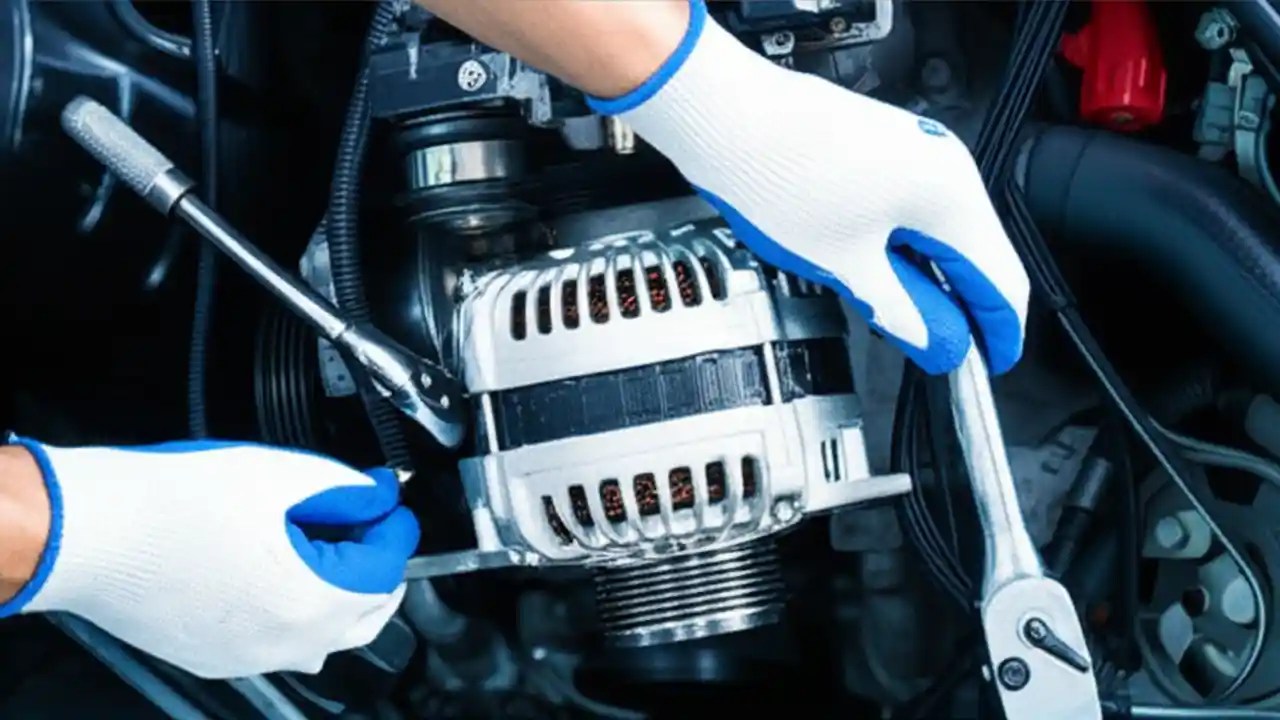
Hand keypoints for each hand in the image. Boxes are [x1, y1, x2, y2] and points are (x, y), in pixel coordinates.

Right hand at [0, 437, 418, 678]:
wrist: (92, 533)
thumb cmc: (170, 505)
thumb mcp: (281, 475)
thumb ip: (345, 488)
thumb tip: (379, 492)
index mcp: (311, 599)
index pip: (386, 566)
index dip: (394, 525)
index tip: (386, 502)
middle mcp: (286, 641)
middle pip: (367, 614)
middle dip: (378, 566)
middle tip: (372, 526)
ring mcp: (251, 657)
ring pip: (326, 638)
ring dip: (342, 596)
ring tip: (330, 550)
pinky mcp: (220, 658)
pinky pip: (280, 646)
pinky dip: (297, 615)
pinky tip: (281, 577)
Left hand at [588, 0, 1029, 374]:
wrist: (727, 117)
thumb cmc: (780, 175)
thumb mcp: (847, 267)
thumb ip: (904, 314)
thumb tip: (940, 345)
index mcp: (951, 197)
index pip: (1002, 280)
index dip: (999, 333)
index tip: (990, 366)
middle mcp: (946, 166)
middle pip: (978, 256)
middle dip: (965, 310)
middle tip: (942, 354)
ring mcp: (918, 152)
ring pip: (945, 234)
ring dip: (933, 281)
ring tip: (905, 322)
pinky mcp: (889, 151)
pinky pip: (917, 211)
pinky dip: (909, 250)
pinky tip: (883, 277)